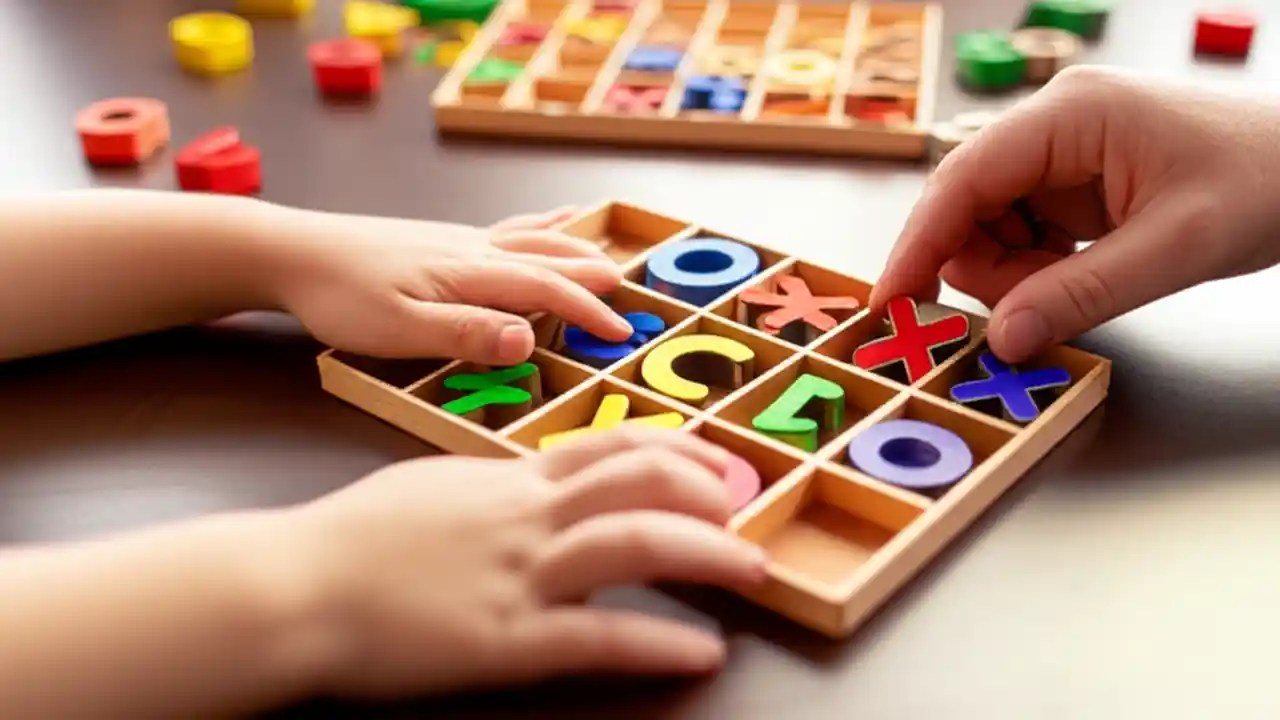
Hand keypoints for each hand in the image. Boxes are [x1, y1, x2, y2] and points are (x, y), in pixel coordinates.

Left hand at [268, 205, 632, 364]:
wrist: (292, 250)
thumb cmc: (339, 297)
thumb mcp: (398, 330)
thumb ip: (465, 334)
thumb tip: (527, 337)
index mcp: (469, 276)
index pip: (545, 291)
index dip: (587, 312)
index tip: (621, 334)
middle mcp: (473, 251)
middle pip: (547, 258)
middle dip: (592, 276)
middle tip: (631, 293)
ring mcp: (457, 241)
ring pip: (531, 239)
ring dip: (572, 247)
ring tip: (605, 252)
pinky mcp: (440, 239)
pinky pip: (505, 229)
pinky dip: (537, 225)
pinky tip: (546, 220)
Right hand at [286, 428, 767, 697]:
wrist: (295, 585)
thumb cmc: (352, 538)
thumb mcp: (433, 486)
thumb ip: (491, 484)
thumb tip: (528, 483)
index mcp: (507, 477)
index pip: (610, 445)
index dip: (675, 450)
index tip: (714, 461)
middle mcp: (525, 513)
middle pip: (638, 480)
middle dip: (707, 491)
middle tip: (745, 511)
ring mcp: (519, 572)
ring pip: (634, 542)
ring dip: (706, 553)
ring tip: (752, 569)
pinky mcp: (505, 638)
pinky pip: (599, 635)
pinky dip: (659, 641)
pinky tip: (701, 650)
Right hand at [873, 67, 1279, 361]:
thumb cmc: (1266, 182)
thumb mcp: (1173, 249)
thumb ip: (1080, 294)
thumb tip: (1004, 339)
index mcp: (1071, 116)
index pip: (964, 179)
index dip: (918, 242)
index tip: (890, 300)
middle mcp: (1054, 125)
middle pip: (966, 206)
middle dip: (982, 268)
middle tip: (1015, 315)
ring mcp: (1061, 152)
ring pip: (987, 226)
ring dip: (1012, 273)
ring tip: (1072, 287)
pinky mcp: (1072, 180)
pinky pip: (1020, 232)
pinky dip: (1034, 268)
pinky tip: (1075, 275)